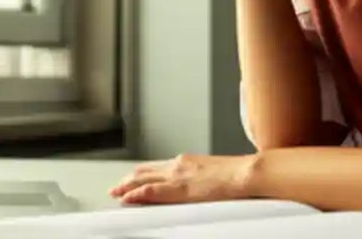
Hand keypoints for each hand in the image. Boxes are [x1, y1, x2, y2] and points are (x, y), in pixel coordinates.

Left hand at [108, 153, 256, 204]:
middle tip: (116, 188)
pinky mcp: (180, 188)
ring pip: (144, 179)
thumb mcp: (211, 173)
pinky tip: (128, 198)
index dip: (140, 174)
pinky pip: (152, 191)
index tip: (130, 180)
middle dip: (128, 180)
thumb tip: (196, 185)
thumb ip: (198, 178)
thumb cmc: (236, 175)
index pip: (156, 167)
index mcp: (186, 162)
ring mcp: (177, 176)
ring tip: (116, 193)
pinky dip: (137, 194)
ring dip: (127, 186)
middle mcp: (178, 165)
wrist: (245, 173)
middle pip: (145, 171)